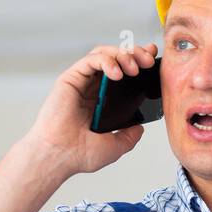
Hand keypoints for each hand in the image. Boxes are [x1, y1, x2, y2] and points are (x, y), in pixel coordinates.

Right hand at [25, 43, 157, 176]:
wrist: (59, 157)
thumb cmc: (78, 154)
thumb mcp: (114, 147)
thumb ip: (129, 137)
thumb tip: (140, 127)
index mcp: (102, 101)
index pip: (122, 73)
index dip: (138, 61)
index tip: (152, 60)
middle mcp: (92, 88)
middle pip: (115, 58)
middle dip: (135, 54)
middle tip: (148, 60)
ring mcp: (81, 82)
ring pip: (104, 54)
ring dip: (123, 55)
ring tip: (134, 69)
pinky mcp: (71, 78)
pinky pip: (91, 59)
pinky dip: (107, 61)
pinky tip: (117, 73)